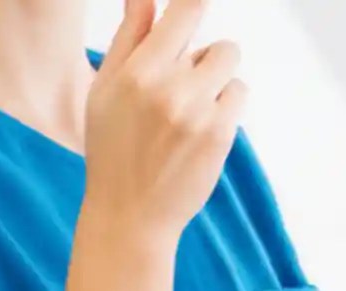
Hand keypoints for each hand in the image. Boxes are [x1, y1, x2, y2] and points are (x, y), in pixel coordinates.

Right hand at [83, 0, 248, 244]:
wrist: (129, 214)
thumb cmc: (112, 147)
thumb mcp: (107, 89)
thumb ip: (130, 36)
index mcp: (137, 71)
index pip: (188, 10)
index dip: (197, 4)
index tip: (197, 9)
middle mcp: (169, 88)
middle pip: (220, 46)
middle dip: (206, 61)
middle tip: (181, 91)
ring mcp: (198, 112)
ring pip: (230, 69)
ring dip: (217, 82)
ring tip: (189, 113)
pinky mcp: (220, 135)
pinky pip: (238, 95)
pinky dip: (224, 107)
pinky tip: (199, 131)